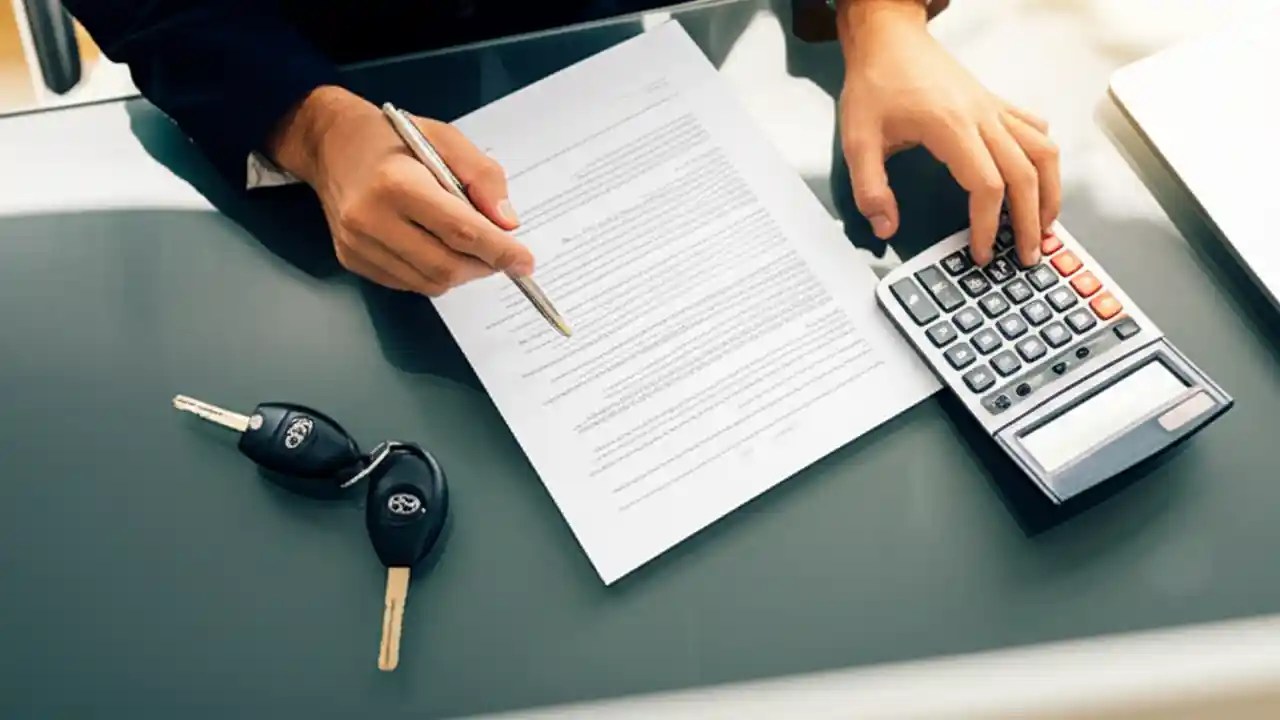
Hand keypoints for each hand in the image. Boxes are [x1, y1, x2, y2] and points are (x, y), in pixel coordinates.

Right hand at [266, 86, 533, 295]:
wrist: (331, 144)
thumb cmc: (393, 138)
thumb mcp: (445, 139)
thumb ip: (482, 177)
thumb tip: (508, 225)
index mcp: (397, 184)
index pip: (460, 231)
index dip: (499, 251)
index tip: (526, 262)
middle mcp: (371, 219)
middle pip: (446, 266)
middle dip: (483, 266)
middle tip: (499, 253)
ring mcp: (358, 244)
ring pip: (429, 283)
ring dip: (460, 273)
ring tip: (467, 247)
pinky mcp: (352, 260)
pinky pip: (408, 284)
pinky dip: (433, 274)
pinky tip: (433, 246)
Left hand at [837, 0, 1059, 265]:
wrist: (888, 37)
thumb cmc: (875, 81)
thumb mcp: (857, 139)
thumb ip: (870, 188)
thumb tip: (885, 227)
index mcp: (951, 127)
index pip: (986, 185)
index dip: (989, 224)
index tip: (984, 252)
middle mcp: (981, 116)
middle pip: (1025, 173)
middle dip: (1030, 220)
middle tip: (1027, 254)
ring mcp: (993, 108)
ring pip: (1042, 150)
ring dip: (1049, 190)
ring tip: (1045, 224)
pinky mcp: (994, 102)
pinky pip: (1033, 129)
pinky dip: (1043, 156)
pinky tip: (1038, 178)